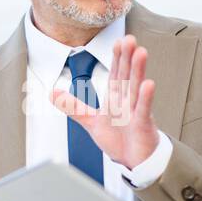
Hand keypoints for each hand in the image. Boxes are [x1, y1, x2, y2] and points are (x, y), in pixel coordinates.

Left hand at [51, 34, 159, 168]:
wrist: (133, 161)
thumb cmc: (118, 140)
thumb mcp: (91, 121)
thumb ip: (73, 106)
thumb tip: (53, 93)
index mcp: (116, 98)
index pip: (117, 73)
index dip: (117, 57)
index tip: (118, 41)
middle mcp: (127, 101)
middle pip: (127, 75)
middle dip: (127, 57)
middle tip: (129, 38)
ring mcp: (136, 111)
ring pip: (136, 87)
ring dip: (138, 70)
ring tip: (141, 52)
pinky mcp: (143, 124)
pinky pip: (144, 109)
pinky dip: (146, 97)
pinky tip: (148, 84)